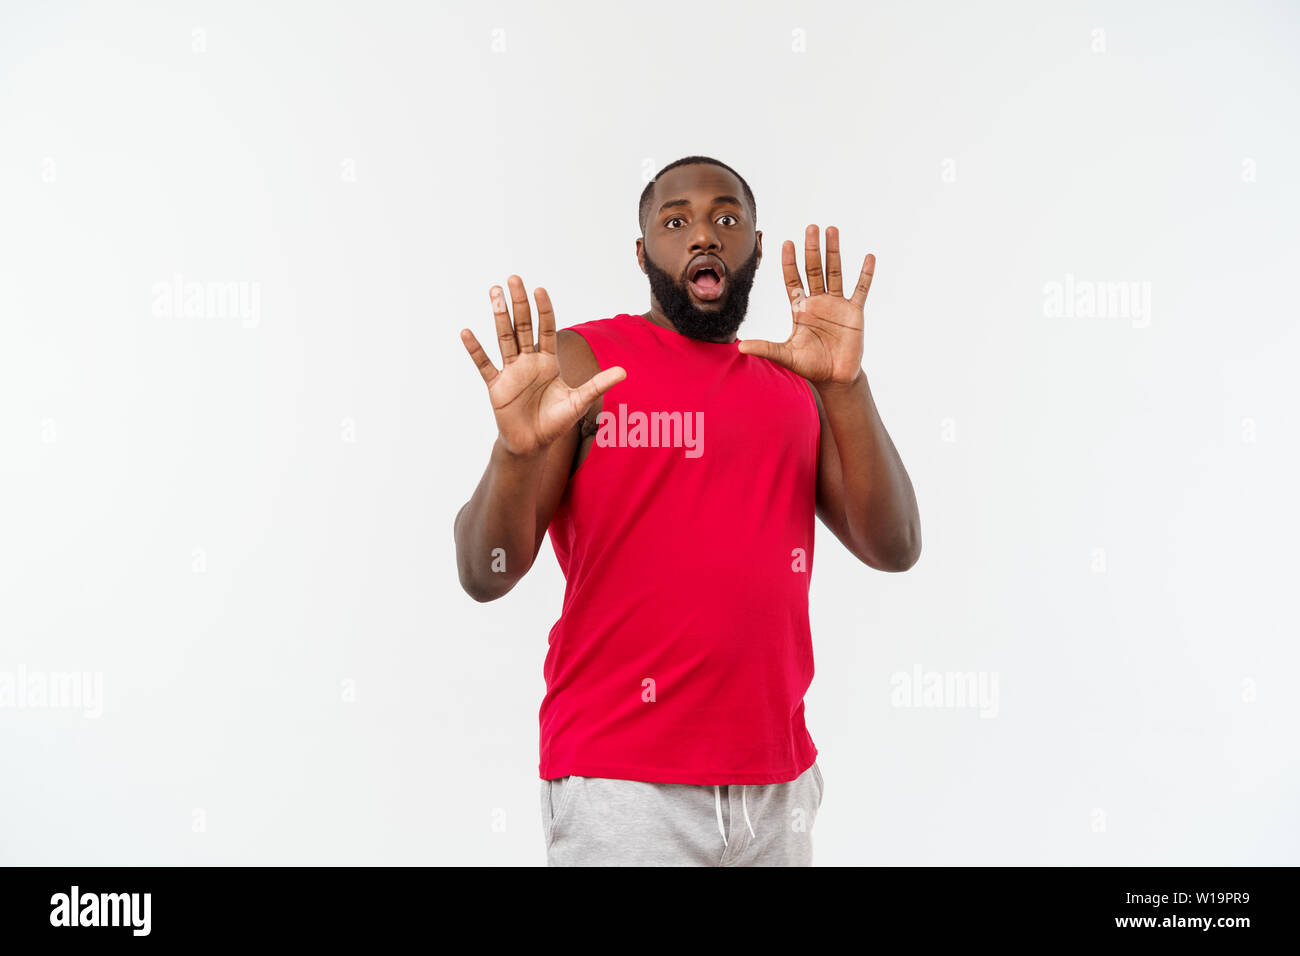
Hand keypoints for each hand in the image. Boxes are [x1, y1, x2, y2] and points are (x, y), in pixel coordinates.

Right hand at [460, 276, 625, 456]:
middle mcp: (528, 361)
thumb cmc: (555, 422)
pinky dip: (476, 349)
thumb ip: (598, 385)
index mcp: (548, 362)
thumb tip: (624, 373)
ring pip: (504, 338)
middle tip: (514, 279)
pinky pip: (484, 364)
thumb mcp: (579, 402)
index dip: (544, 310)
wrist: (533, 445)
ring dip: (499, 316)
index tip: (540, 290)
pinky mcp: (496, 386)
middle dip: (520, 303)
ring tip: (494, 293)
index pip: (546, 330)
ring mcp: (511, 372)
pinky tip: (466, 332)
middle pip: (523, 326)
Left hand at [737, 224, 874, 386]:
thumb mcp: (786, 355)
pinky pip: (861, 289)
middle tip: (810, 228)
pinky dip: (865, 274)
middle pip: (814, 270)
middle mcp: (818, 301)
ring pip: (835, 273)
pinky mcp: (854, 312)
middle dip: (812, 249)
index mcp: (800, 308)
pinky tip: (868, 257)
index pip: (793, 279)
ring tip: (832, 230)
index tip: (786, 243)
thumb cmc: (810, 365)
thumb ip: (765, 348)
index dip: (789, 262)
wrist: (834, 378)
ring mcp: (837, 305)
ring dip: (834, 252)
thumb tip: (740, 347)